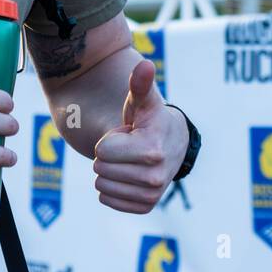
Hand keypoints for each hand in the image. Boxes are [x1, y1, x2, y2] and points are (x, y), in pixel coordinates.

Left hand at [91, 59, 189, 213]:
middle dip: (109, 155)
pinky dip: (111, 187)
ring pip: (101, 186)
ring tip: (130, 159)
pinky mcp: (145, 206)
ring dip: (111, 171)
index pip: (101, 150)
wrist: (171, 144)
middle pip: (100, 169)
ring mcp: (151, 195)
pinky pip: (107, 200)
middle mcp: (154, 177)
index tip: (129, 134)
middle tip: (129, 147)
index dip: (111, 139)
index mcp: (151, 150)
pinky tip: (128, 174)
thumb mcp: (143, 101)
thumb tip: (145, 65)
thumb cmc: (150, 119)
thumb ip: (140, 84)